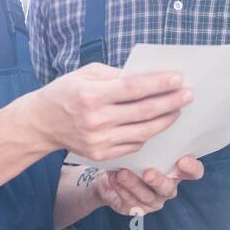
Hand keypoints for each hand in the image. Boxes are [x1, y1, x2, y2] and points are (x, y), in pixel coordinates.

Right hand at [26, 63, 191, 161]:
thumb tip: (150, 77)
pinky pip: (133, 145)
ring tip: (178, 110)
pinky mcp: (101, 155)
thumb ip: (117, 75)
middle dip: (170, 102)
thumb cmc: (66, 92)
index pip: (133, 89)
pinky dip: (148, 134)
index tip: (178, 79)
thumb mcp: (87, 74)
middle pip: (143, 112)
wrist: (41, 123)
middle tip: (188, 95)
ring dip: (165, 120)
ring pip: (143, 132)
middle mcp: (95, 120)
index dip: (158, 84)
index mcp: (91, 95)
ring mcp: (99, 141)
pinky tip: (156, 124)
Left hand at [94, 155, 204, 215]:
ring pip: (147, 196)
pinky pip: (131, 203)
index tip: (182, 160)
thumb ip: (151, 144)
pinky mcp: (138, 209)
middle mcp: (168, 188)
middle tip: (148, 173)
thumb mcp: (144, 148)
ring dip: (133, 184)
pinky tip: (113, 178)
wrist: (110, 176)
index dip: (192, 168)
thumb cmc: (133, 158)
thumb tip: (149, 128)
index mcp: (177, 172)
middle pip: (169, 188)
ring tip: (121, 173)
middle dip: (158, 181)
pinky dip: (121, 190)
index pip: (194, 172)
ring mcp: (154, 201)